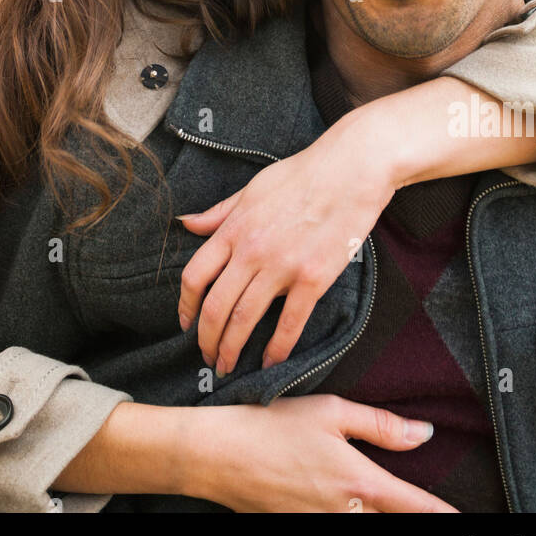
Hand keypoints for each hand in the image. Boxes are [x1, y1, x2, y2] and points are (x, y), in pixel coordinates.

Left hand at [177, 111, 395, 373]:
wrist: (350, 170)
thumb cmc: (301, 175)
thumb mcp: (251, 189)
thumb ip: (219, 213)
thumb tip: (186, 224)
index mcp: (234, 228)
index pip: (195, 275)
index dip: (185, 306)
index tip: (185, 324)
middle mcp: (252, 250)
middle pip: (216, 307)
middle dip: (207, 339)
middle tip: (207, 358)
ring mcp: (282, 266)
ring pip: (245, 319)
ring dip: (232, 349)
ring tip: (228, 365)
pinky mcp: (313, 279)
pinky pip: (289, 323)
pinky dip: (277, 349)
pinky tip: (270, 363)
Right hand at [191, 395, 457, 512]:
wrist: (217, 456)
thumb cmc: (272, 425)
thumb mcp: (330, 411)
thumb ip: (381, 425)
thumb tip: (425, 435)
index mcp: (361, 483)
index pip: (417, 507)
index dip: (445, 516)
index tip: (467, 520)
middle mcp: (346, 514)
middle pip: (393, 523)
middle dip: (412, 515)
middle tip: (431, 508)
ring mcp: (322, 526)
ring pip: (365, 527)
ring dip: (379, 515)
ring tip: (384, 498)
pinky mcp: (300, 529)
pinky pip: (337, 525)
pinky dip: (350, 518)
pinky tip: (346, 501)